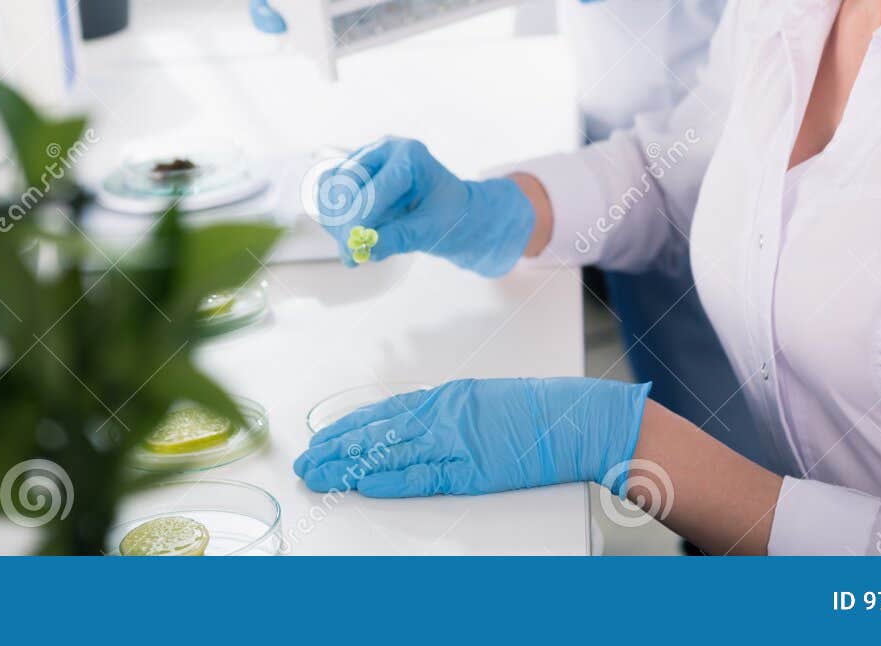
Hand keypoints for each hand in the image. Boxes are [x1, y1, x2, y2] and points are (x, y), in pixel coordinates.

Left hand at [293, 377, 650, 497]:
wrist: (571, 417)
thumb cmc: (533, 409)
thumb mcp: (481, 400)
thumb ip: (446, 413)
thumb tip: (413, 427)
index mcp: (446, 396)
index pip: (384, 413)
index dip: (349, 428)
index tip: (322, 439)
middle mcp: (444, 414)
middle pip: (379, 432)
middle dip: (338, 447)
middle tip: (308, 462)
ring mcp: (457, 441)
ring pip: (392, 453)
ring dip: (353, 465)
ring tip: (323, 474)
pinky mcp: (473, 468)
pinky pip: (424, 475)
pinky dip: (392, 480)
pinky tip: (364, 484)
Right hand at [312, 137, 533, 274]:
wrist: (454, 209)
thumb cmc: (449, 215)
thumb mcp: (431, 230)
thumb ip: (399, 238)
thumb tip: (365, 249)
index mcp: (410, 155)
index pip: (375, 188)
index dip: (360, 221)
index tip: (354, 251)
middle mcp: (385, 148)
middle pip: (346, 182)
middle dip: (345, 222)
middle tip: (351, 254)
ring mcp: (367, 157)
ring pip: (331, 186)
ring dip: (336, 220)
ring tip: (354, 248)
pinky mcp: (354, 172)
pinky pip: (329, 192)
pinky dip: (334, 217)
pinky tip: (351, 236)